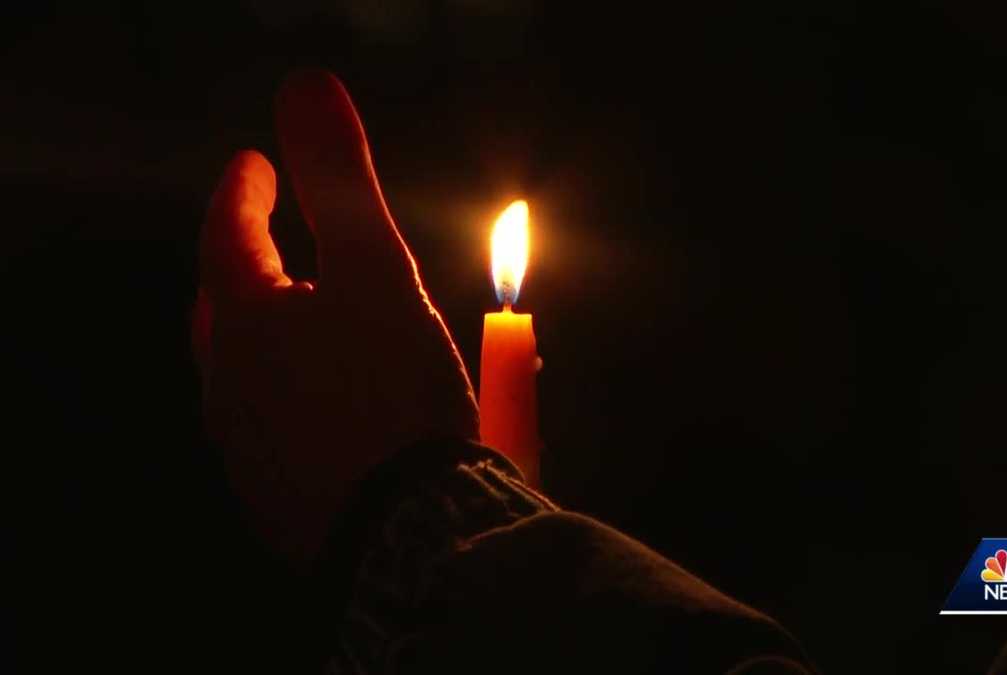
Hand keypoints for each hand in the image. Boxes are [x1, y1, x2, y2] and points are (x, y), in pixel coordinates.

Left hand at [193, 71, 478, 565]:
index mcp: (247, 323)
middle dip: (245, 270)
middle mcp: (229, 387)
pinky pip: (274, 428)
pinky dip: (298, 399)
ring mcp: (246, 448)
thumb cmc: (393, 392)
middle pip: (223, 311)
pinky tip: (335, 412)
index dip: (244, 191)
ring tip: (312, 328)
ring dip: (274, 340)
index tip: (258, 163)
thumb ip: (341, 180)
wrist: (406, 535)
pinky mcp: (276, 498)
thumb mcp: (379, 271)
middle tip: (269, 246)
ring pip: (246, 375)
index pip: (228, 236)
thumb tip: (305, 85)